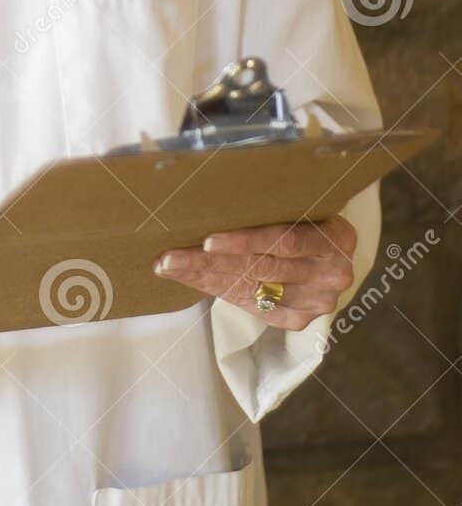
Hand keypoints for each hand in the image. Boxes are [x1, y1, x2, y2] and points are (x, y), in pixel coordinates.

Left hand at [152, 214, 357, 329]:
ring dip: (204, 277)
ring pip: (251, 289)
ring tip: (168, 266)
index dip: (245, 241)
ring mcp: (317, 302)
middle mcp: (333, 274)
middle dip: (211, 261)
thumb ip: (272, 201)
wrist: (327, 252)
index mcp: (338, 238)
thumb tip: (212, 185)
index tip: (206, 238)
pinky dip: (214, 290)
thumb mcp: (300, 202)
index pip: (286, 241)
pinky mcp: (298, 320)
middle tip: (170, 256)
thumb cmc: (304, 215)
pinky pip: (250, 305)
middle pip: (262, 268)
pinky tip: (188, 278)